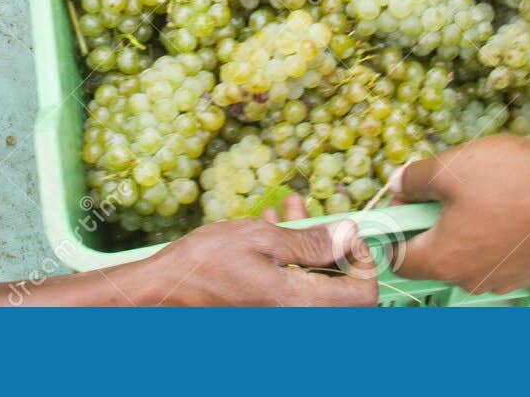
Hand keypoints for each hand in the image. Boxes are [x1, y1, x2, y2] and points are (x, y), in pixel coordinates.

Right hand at [126, 212, 377, 305]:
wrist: (164, 290)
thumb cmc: (206, 264)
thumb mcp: (262, 239)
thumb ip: (311, 241)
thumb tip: (348, 234)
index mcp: (302, 303)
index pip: (364, 294)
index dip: (363, 259)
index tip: (345, 233)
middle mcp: (297, 317)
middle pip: (341, 289)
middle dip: (331, 245)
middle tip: (315, 216)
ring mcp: (281, 317)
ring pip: (314, 283)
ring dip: (308, 247)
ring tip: (288, 211)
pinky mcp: (266, 312)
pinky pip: (293, 288)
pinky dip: (290, 260)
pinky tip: (271, 228)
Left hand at [391, 135, 529, 294]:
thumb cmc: (513, 183)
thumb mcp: (452, 167)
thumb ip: (416, 178)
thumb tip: (398, 184)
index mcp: (444, 260)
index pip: (399, 259)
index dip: (393, 229)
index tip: (401, 202)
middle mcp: (470, 280)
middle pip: (434, 254)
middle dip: (431, 221)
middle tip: (443, 185)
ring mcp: (502, 279)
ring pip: (467, 252)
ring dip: (464, 225)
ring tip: (481, 189)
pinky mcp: (528, 270)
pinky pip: (496, 252)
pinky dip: (493, 231)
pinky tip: (508, 202)